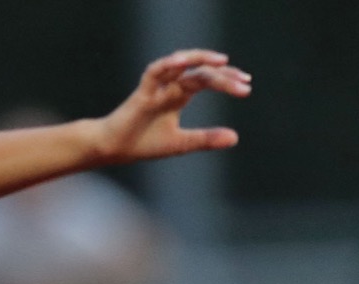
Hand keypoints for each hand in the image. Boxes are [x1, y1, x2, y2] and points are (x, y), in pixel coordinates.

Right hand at [97, 49, 251, 163]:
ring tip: (221, 61)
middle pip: (199, 72)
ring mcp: (155, 88)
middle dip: (223, 76)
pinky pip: (155, 72)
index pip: (206, 79)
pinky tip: (184, 62)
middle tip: (244, 82)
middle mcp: (169, 87)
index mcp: (179, 95)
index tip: (246, 86)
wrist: (112, 149)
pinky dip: (168, 64)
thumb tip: (236, 137)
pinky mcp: (141, 93)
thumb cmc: (142, 143)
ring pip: (179, 64)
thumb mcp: (181, 143)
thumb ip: (206, 138)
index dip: (227, 80)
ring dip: (200, 59)